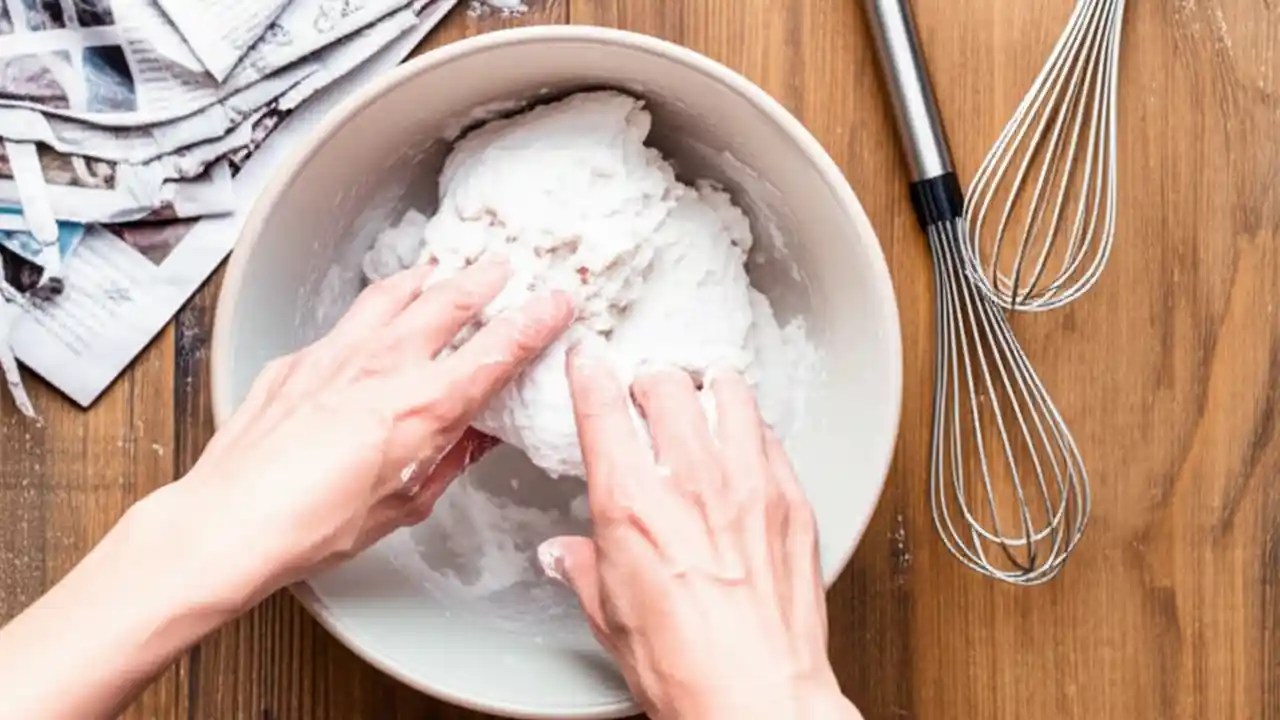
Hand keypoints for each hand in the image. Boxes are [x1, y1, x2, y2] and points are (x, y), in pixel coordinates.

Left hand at [175, 255, 572, 605]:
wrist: (231, 521)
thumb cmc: (314, 526)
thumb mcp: (407, 503)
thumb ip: (448, 460)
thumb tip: (475, 439)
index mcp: (425, 406)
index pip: (499, 348)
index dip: (537, 320)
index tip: (557, 301)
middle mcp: (385, 367)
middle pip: (449, 300)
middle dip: (485, 278)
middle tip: (504, 267)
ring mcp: (338, 355)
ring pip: (393, 294)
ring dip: (427, 278)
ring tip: (441, 268)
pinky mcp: (299, 360)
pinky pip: (347, 320)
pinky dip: (374, 308)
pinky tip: (375, 315)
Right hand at [539, 345, 860, 719]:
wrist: (758, 698)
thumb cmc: (686, 669)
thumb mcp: (611, 619)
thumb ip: (586, 570)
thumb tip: (567, 555)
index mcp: (632, 505)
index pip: (601, 406)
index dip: (590, 371)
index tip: (588, 360)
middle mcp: (690, 482)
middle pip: (667, 382)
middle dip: (650, 378)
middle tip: (647, 389)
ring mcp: (748, 485)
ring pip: (730, 392)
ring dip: (708, 388)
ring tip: (702, 396)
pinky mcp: (792, 500)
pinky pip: (771, 436)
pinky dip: (752, 431)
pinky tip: (745, 445)